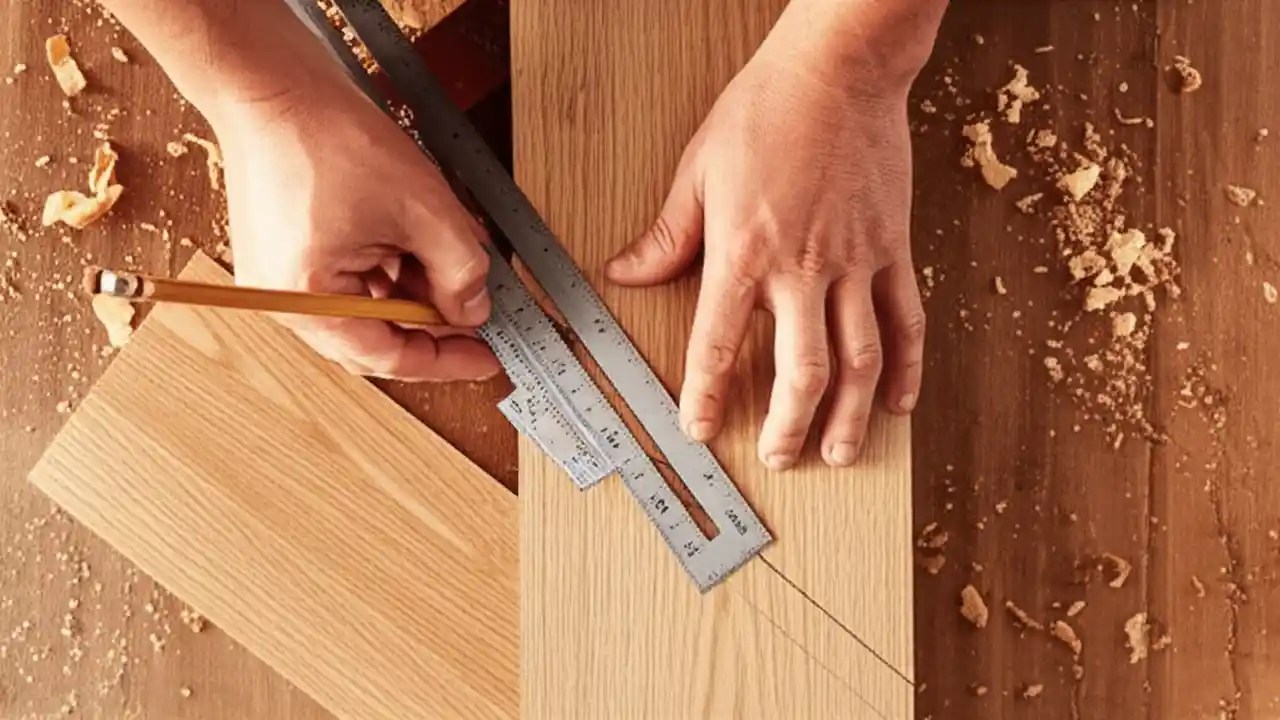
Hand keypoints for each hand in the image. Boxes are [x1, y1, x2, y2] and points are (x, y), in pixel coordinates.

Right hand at [214, 78, 499, 381]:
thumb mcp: (422, 207)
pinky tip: (418, 245)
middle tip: (477, 312)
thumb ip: (461, 268)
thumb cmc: (325, 136)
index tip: (485, 358)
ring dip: (414, 291)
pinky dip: (389, 270)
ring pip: (367, 308)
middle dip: (432, 322)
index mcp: (308, 299)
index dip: (445, 360)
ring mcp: (282, 280)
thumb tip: (474, 310)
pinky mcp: (288, 256)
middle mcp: (285, 300)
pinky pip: (349, 282)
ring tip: (449, 257)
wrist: (273, 86)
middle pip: (375, 337)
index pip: (387, 356)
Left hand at [606, 12, 931, 469]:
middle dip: (790, 423)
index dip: (706, 395)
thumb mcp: (698, 170)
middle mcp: (804, 268)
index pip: (718, 343)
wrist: (839, 70)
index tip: (700, 429)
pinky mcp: (892, 249)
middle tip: (782, 457)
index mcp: (745, 252)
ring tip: (839, 453)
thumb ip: (667, 235)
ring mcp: (856, 262)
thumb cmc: (767, 112)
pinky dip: (907, 367)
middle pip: (802, 370)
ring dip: (851, 415)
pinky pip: (906, 320)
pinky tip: (900, 403)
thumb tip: (626, 273)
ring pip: (861, 358)